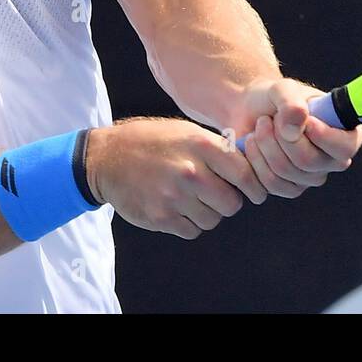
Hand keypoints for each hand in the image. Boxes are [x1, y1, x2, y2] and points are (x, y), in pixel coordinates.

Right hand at [86, 117, 267, 239]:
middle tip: (215, 194)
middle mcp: (190, 172)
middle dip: (227, 201)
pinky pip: (192, 231)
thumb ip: (216, 148)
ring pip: (212, 220)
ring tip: (191, 198)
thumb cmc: (151, 141)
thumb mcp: (185, 131)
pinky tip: (178, 207)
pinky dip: (189, 223)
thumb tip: (250, 165)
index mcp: (201, 145)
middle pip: (231, 204)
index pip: (244, 174)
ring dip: (207, 213)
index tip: (254, 192)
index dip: (253, 186)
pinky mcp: (161, 217)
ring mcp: (175, 197)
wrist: (107, 158)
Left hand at [231, 78, 361, 198]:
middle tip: (267, 118)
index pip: (346, 147)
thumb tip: (298, 127)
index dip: (325, 137)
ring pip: (284, 173)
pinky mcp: (286, 189)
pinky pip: (268, 185)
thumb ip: (292, 102)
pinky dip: (252, 162)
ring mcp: (309, 178)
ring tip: (258, 127)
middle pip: (308, 161)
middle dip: (280, 136)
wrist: (248, 110)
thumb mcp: (282, 89)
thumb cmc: (273, 98)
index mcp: (342, 133)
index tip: (306, 121)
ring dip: (263, 146)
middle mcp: (330, 160)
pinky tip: (251, 145)